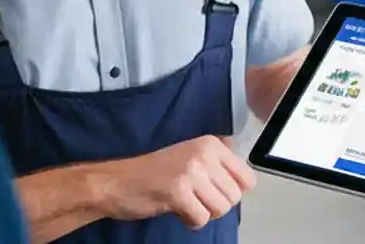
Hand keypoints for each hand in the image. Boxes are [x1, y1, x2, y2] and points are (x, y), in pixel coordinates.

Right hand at [95, 136, 256, 229]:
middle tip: (194, 198)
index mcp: (211, 143)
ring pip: (221, 209)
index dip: (232, 192)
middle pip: (235, 197)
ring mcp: (191, 171)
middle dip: (216, 205)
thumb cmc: (155, 173)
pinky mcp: (179, 191)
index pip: (247, 178)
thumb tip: (247, 182)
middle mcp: (204, 153)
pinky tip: (176, 208)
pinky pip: (202, 218)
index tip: (213, 191)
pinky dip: (190, 221)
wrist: (117, 181)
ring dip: (203, 213)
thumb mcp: (191, 157)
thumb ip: (219, 164)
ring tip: (185, 202)